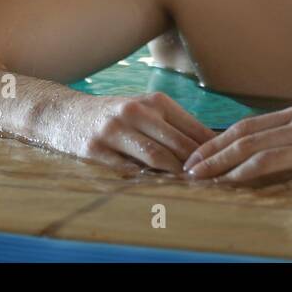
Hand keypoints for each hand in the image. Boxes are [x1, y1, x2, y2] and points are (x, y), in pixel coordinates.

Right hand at [51, 92, 216, 175]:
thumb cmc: (114, 115)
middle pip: (178, 143)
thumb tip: (212, 146)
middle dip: (198, 165)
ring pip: (155, 157)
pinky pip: (127, 170)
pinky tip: (158, 190)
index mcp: (154, 101)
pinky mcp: (96, 150)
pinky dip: (145, 181)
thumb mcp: (144, 110)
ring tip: (191, 188)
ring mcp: (115, 131)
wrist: (65, 114)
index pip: (192, 128)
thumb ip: (173, 125)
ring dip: (176, 175)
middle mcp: (136, 112)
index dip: (211, 149)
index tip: (226, 165)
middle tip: (214, 182)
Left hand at [181, 102, 291, 188]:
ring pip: (261, 158)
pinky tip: (246, 199)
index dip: (218, 140)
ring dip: (228, 173)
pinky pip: (291, 180)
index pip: (250, 125)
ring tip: (207, 185)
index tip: (198, 155)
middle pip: (247, 139)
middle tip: (189, 172)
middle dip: (213, 156)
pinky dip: (263, 189)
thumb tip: (271, 151)